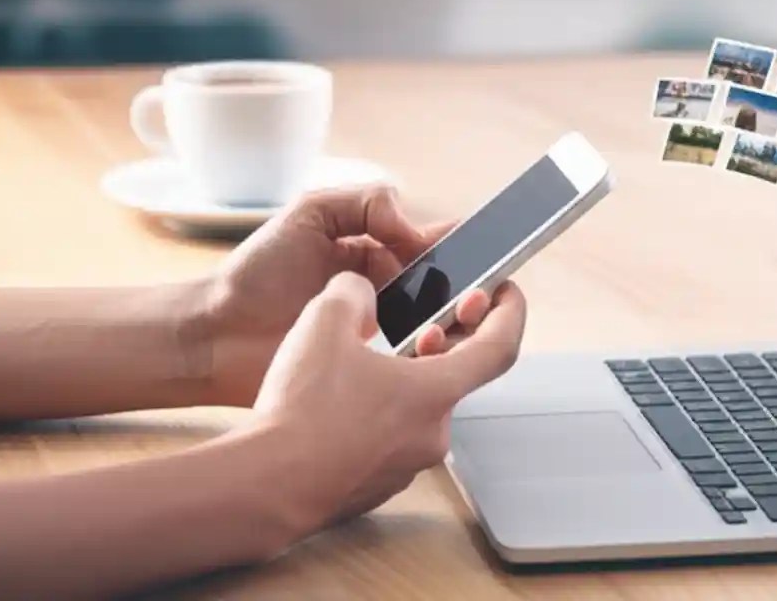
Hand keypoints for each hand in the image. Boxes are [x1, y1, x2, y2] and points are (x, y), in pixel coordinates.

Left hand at [200, 184, 464, 405]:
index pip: (434, 241)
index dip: (464, 245)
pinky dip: (429, 355)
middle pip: (448, 286)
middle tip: (473, 296)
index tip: (484, 250)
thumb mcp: (310, 213)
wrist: (218, 336)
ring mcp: (383, 332)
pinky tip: (428, 351)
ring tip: (451, 323)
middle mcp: (387, 289)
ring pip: (440, 325)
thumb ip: (366, 202)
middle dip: (468, 288)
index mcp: (377, 248)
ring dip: (453, 323)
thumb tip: (415, 228)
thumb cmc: (256, 273)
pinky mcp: (373, 370)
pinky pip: (415, 362)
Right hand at [252, 272, 525, 531]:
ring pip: (418, 408)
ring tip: (363, 359)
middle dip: (441, 344)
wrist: (266, 487)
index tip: (506, 292)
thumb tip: (359, 290)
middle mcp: (433, 432)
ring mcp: (407, 464)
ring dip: (404, 379)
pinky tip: (338, 401)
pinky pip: (390, 438)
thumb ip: (352, 292)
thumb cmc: (301, 410)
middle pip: (455, 376)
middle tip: (421, 321)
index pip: (500, 346)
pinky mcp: (378, 485)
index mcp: (437, 391)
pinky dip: (378, 413)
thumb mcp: (324, 322)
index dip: (510, 312)